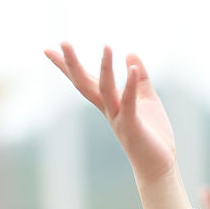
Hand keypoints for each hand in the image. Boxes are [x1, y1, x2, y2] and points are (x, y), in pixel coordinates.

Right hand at [45, 44, 191, 208]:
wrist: (159, 166)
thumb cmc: (153, 135)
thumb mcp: (147, 100)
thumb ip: (140, 79)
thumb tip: (131, 54)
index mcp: (110, 104)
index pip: (85, 81)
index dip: (68, 66)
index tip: (50, 49)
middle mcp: (109, 110)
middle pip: (85, 84)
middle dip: (73, 65)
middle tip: (62, 42)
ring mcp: (118, 119)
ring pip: (106, 91)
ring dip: (106, 68)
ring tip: (106, 47)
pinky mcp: (132, 126)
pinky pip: (129, 103)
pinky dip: (131, 86)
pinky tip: (132, 69)